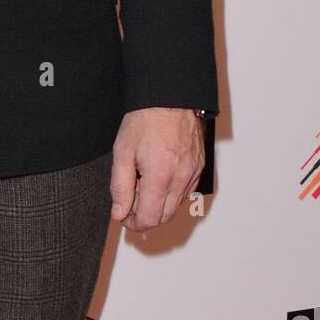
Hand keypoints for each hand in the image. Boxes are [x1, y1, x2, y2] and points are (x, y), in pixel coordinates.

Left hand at [109, 107, 204, 231]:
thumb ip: (120, 186)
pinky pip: (186, 191)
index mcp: (160, 177)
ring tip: (144, 181)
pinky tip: (159, 175)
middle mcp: (181, 179)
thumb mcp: (123, 152)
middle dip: (145, 214)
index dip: (133, 223)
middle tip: (131, 198)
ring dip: (159, 203)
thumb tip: (120, 212)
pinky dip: (172, 192)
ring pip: (176, 206)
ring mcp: (193, 174)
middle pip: (164, 217)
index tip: (124, 215)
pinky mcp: (199, 167)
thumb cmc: (145, 119)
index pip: (149, 219)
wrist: (169, 97)